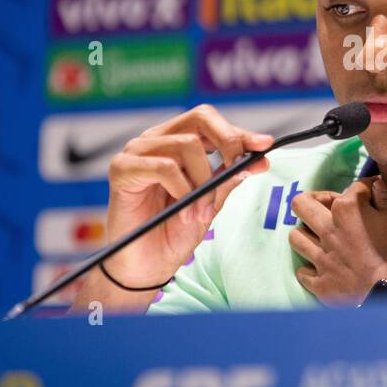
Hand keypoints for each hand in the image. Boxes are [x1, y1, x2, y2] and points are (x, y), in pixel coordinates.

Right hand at [103, 104, 272, 287]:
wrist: (146, 267)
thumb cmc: (172, 232)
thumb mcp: (210, 203)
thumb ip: (228, 178)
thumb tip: (259, 158)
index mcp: (175, 142)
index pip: (210, 122)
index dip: (239, 132)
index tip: (265, 145)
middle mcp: (155, 140)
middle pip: (200, 118)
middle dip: (228, 144)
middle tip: (236, 170)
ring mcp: (136, 152)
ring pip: (187, 145)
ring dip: (204, 181)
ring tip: (200, 211)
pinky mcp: (122, 168)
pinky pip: (164, 167)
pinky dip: (182, 190)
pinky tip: (183, 212)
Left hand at [288, 177, 386, 305]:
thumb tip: (377, 184)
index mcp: (348, 210)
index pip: (352, 187)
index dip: (366, 189)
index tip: (375, 196)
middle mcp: (327, 230)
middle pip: (301, 204)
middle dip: (314, 200)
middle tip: (329, 208)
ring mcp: (321, 258)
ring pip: (295, 237)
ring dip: (307, 233)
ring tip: (321, 237)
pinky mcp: (320, 284)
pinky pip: (302, 272)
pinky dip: (310, 268)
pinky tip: (323, 267)